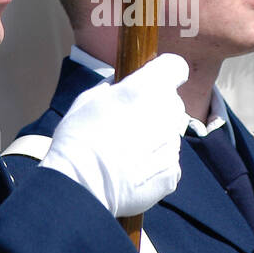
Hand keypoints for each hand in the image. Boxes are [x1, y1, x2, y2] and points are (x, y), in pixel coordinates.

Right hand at [42, 53, 188, 216]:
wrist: (81, 185)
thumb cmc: (78, 139)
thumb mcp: (88, 99)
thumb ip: (114, 88)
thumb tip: (121, 85)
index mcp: (145, 88)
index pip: (175, 67)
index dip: (166, 73)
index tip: (156, 81)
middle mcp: (165, 113)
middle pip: (172, 103)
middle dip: (156, 109)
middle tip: (130, 123)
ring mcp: (172, 145)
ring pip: (170, 134)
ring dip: (155, 138)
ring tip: (125, 152)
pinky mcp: (172, 173)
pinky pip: (168, 162)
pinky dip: (155, 165)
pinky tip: (132, 171)